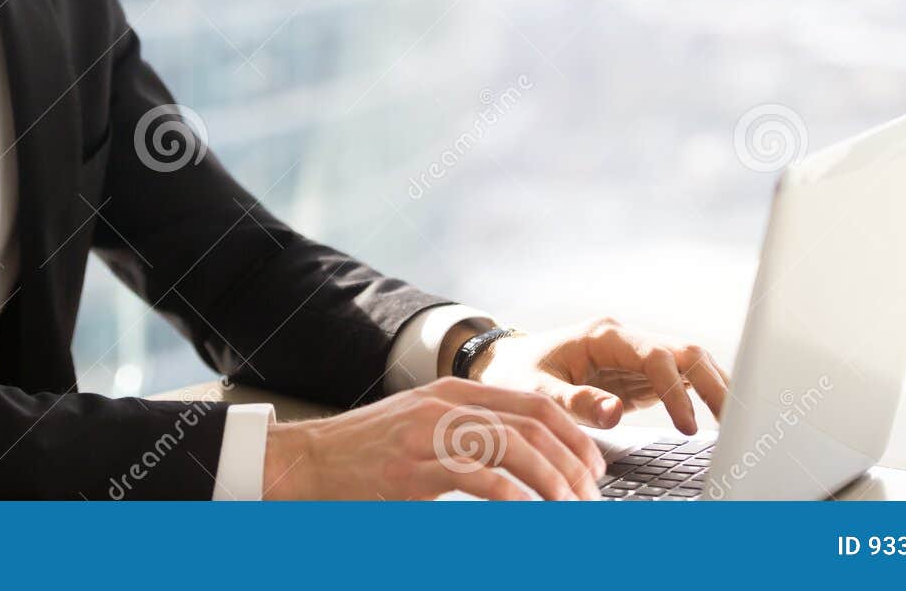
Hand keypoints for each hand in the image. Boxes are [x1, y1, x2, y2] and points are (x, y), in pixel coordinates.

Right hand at [261, 376, 605, 499]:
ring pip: (514, 447)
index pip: (534, 402)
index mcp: (455, 391)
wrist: (309, 460)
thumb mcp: (422, 427)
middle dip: (573, 463)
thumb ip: (468, 433)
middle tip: (591, 498)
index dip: (575, 434)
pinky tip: (530, 513)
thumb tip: (523, 461)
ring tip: (570, 510)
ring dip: (553, 482)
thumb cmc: (367, 452)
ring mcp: (430, 433)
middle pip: (534, 423)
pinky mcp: (414, 467)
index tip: (595, 466)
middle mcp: (447, 404)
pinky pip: (478, 477)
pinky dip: (514, 497)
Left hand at [466, 318, 729, 433]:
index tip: (688, 427)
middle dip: (713, 384)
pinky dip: (702, 398)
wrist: (506, 364)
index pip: (655, 355)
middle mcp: (626, 340)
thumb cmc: (516, 373)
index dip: (675, 391)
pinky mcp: (640, 377)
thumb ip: (574, 401)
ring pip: (690, 364)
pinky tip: (719, 420)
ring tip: (737, 425)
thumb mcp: (535, 390)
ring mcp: (636, 356)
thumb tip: (615, 414)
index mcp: (603, 335)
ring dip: (715, 389)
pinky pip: (681, 382)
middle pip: (685, 352)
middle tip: (735, 423)